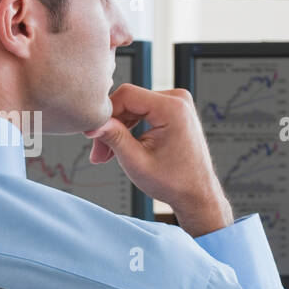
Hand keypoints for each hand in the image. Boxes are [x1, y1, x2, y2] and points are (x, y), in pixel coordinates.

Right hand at [84, 85, 233, 236]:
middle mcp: (178, 100)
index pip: (127, 94)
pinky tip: (121, 147)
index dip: (105, 113)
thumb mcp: (137, 162)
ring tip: (107, 155)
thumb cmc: (175, 182)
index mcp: (173, 108)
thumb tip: (92, 124)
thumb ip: (114, 138)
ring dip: (118, 129)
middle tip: (98, 153)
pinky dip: (130, 129)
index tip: (92, 133)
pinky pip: (143, 112)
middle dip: (110, 126)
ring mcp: (177, 104)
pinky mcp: (174, 111)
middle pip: (129, 101)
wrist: (197, 194)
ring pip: (133, 107)